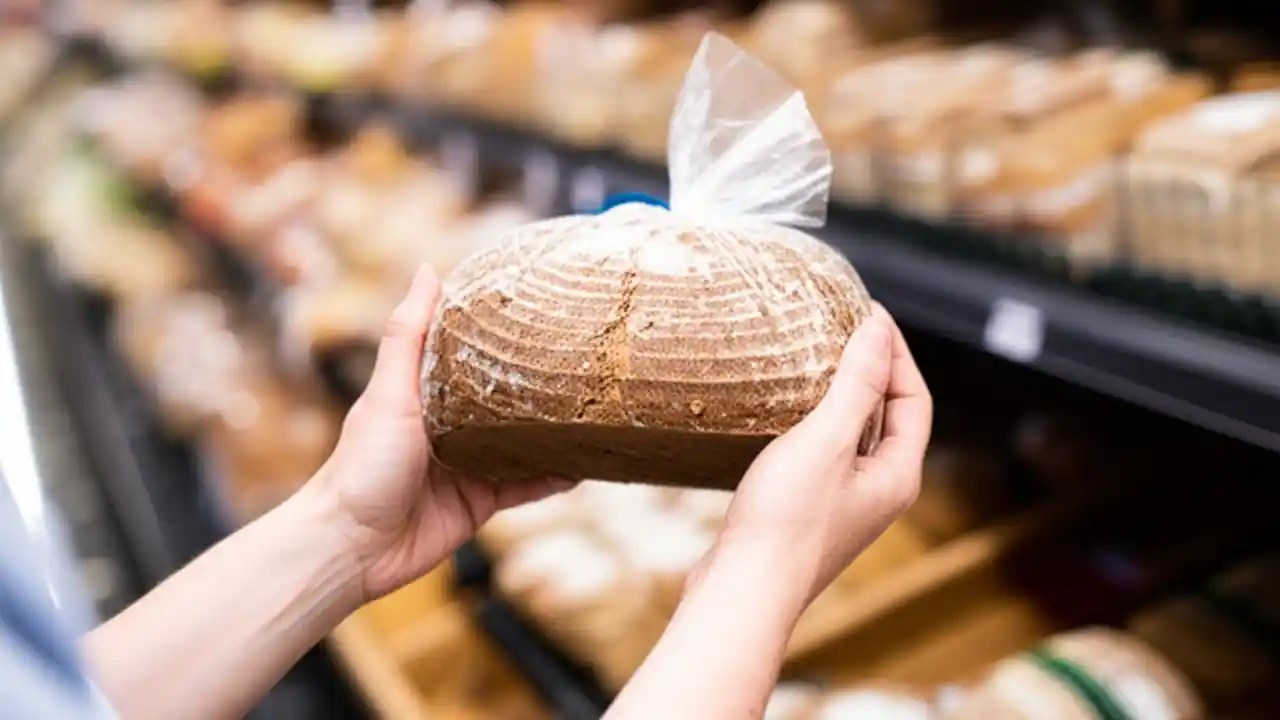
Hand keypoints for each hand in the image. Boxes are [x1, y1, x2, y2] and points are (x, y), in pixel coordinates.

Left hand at [304, 265, 573, 601]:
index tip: (544, 309)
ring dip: (555, 433)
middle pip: (505, 399)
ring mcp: (468, 465)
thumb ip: (410, 336)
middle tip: (586, 363)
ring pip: (523, 443)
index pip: (472, 353)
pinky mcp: (481, 503)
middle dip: (540, 386)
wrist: (353, 547)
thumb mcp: (389, 393)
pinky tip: (585, 467)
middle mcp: (451, 425)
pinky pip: (527, 487)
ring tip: (596, 413)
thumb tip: (428, 268)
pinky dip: (554, 478)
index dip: (504, 334)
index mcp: (427, 392)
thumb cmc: (361, 466)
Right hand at [707, 305, 931, 606]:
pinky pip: (822, 453)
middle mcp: (879, 490)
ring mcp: (843, 504)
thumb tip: (877, 328)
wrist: (743, 591)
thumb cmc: (787, 521)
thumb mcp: (827, 439)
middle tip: (839, 327)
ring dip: (837, 395)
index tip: (866, 313)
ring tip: (809, 358)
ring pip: (852, 434)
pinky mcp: (807, 511)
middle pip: (887, 414)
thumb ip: (857, 382)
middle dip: (868, 368)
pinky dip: (810, 422)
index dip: (895, 351)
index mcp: (898, 474)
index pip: (914, 397)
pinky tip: (780, 411)